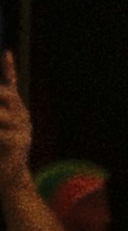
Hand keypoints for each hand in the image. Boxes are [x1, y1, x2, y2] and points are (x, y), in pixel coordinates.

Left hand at [0, 50, 33, 184]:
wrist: (11, 177)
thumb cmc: (0, 148)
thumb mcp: (1, 125)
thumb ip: (5, 105)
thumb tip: (4, 75)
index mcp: (16, 109)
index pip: (12, 84)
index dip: (9, 68)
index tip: (6, 53)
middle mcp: (22, 116)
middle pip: (5, 95)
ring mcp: (21, 130)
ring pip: (0, 116)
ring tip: (0, 125)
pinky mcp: (17, 144)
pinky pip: (1, 135)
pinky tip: (1, 140)